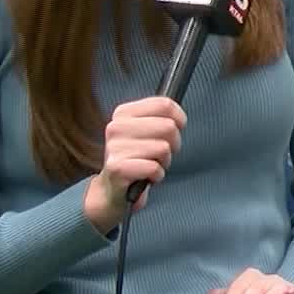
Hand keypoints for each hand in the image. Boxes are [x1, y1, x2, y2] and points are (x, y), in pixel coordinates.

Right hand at [83, 96, 186, 231]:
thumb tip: (180, 118)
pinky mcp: (117, 168)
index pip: (164, 104)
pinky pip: (154, 168)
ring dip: (164, 162)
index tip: (176, 129)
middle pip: (169, 126)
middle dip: (173, 144)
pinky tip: (146, 176)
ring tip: (150, 165)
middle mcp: (115, 127)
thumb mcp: (147, 132)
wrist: (113, 188)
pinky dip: (157, 175)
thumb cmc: (137, 158)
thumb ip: (162, 118)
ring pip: (164, 148)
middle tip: (160, 154)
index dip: (179, 119)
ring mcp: (114, 147)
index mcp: (123, 113)